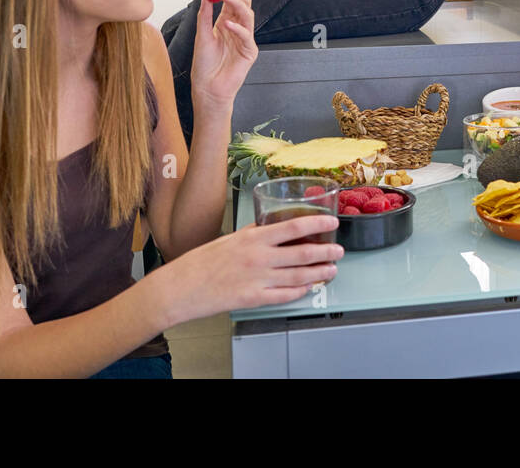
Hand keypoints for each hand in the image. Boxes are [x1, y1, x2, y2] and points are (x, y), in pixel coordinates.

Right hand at [161, 215, 343, 322]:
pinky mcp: (253, 299)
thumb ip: (255, 232)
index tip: (332, 222)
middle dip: (326, 252)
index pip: (294, 226)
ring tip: (331, 270)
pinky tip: (308, 288)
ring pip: (299, 276)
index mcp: (253, 237)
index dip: (318, 223)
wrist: (181, 288)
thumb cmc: (202, 262)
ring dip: (319, 273)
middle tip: (338, 250)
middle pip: (303, 252)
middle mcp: (259, 257)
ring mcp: (257, 279)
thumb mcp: (231, 238)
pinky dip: (300, 292)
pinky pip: (284, 296)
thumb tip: (273, 225)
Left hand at [190, 0, 257, 114]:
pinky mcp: (249, 52)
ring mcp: (245, 40)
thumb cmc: (204, 66)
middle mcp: (237, 30)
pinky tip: (227, 25)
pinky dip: (238, 29)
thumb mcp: (201, 36)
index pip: (232, 2)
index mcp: (226, 24)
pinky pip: (247, 36)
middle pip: (244, 6)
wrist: (207, 88)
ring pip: (248, 16)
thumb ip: (205, 16)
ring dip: (237, 5)